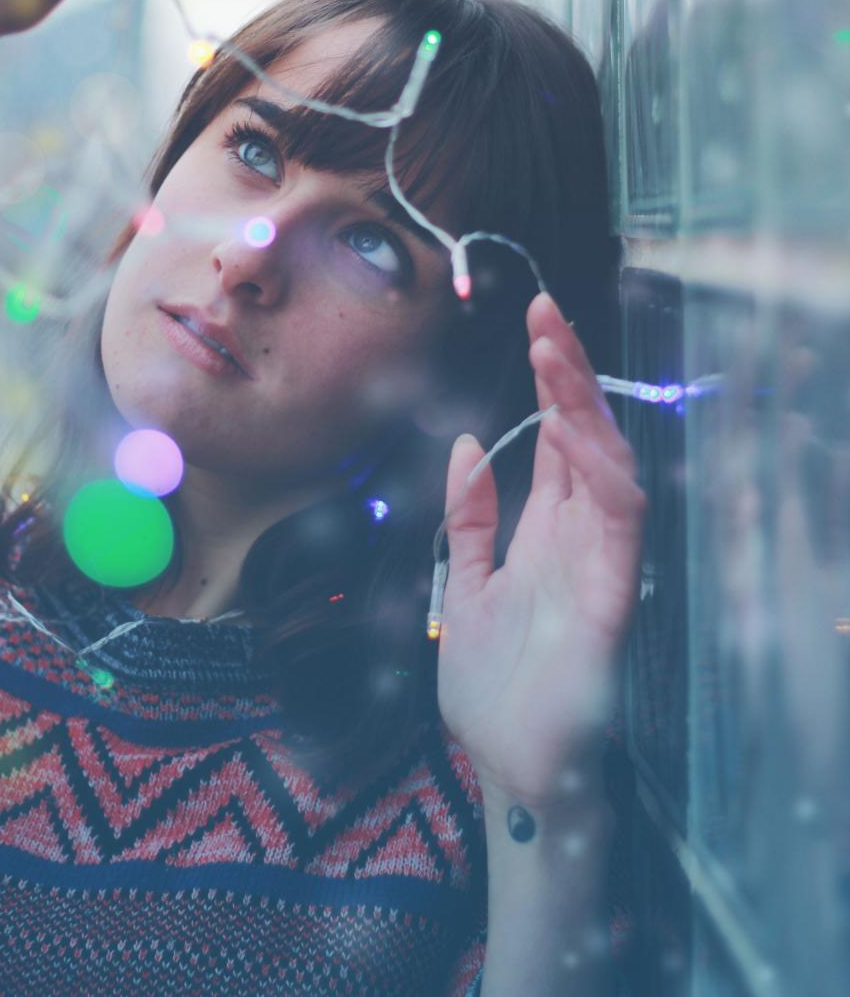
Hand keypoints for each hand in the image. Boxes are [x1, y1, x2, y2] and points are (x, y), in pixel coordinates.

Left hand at [436, 291, 646, 810]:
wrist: (509, 768)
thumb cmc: (492, 686)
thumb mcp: (463, 583)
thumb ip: (470, 515)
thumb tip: (468, 442)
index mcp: (546, 529)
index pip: (557, 439)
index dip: (551, 382)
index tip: (536, 323)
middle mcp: (578, 534)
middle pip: (584, 437)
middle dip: (568, 374)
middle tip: (547, 312)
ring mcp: (599, 561)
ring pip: (607, 465)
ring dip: (583, 406)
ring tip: (553, 352)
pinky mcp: (611, 595)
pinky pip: (618, 522)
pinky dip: (602, 473)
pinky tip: (576, 432)